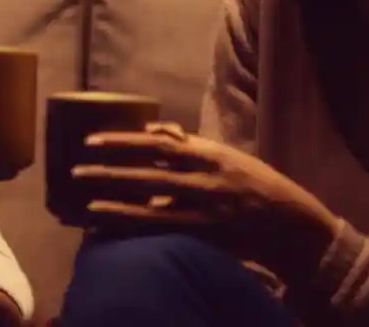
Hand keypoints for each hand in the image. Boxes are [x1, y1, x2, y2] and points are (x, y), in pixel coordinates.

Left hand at [72, 123, 340, 281]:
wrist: (292, 225)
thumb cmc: (254, 185)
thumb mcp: (225, 156)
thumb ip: (190, 145)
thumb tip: (153, 131)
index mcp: (210, 154)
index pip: (159, 144)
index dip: (123, 141)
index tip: (92, 140)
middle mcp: (207, 180)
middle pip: (149, 173)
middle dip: (110, 170)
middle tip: (77, 168)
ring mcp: (207, 211)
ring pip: (153, 205)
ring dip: (116, 203)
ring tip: (85, 202)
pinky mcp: (207, 236)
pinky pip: (163, 232)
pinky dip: (135, 229)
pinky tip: (110, 229)